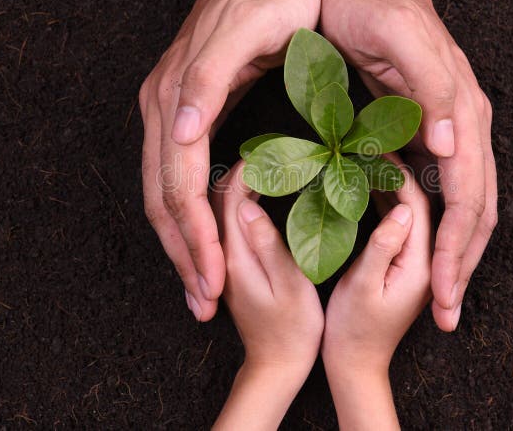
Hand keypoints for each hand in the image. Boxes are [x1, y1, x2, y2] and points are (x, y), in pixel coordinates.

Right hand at [139, 0, 319, 319]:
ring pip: (163, 193)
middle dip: (185, 255)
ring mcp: (168, 110)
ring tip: (201, 287)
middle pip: (162, 199)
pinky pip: (176, 175)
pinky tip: (201, 240)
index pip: (178, 186)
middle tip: (205, 304)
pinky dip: (187, 215)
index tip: (213, 281)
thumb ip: (206, 81)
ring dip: (182, 244)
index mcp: (177, 97)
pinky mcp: (183, 110)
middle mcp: (163, 109)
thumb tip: (177, 134)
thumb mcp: (249, 31)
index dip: (195, 238)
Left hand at [210, 162, 323, 429]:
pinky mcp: (234, 266)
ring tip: (268, 162)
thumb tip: (247, 202)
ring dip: (241, 183)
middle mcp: (222, 254)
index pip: (228, 197)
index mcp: (234, 255)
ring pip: (223, 209)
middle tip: (272, 147)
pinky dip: (243, 202)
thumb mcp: (289, 285)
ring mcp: (225, 260)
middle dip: (242, 168)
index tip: (272, 147)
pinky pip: (230, 223)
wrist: (275, 366)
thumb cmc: (293, 329)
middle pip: (219, 198)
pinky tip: (260, 194)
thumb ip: (267, 243)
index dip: (248, 167)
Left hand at [321, 0, 496, 331]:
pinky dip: (437, 225)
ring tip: (443, 295)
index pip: (467, 197)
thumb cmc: (378, 9)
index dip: (456, 248)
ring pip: (465, 205)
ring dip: (456, 253)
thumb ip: (433, 92)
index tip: (443, 291)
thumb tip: (452, 145)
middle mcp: (464, 127)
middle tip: (445, 314)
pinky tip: (424, 247)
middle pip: (476, 211)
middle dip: (462, 265)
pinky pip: (440, 188)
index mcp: (462, 113)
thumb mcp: (402, 42)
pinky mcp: (426, 128)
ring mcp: (449, 129)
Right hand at [322, 159, 430, 429]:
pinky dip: (386, 202)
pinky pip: (400, 224)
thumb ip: (384, 246)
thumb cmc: (353, 330)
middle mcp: (426, 260)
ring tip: (371, 156)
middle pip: (422, 205)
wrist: (356, 364)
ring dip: (394, 185)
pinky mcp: (402, 264)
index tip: (379, 149)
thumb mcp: (362, 286)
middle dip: (401, 173)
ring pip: (412, 212)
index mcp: (421, 265)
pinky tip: (369, 185)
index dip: (401, 175)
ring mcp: (416, 262)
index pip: (420, 208)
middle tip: (377, 145)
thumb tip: (402, 208)